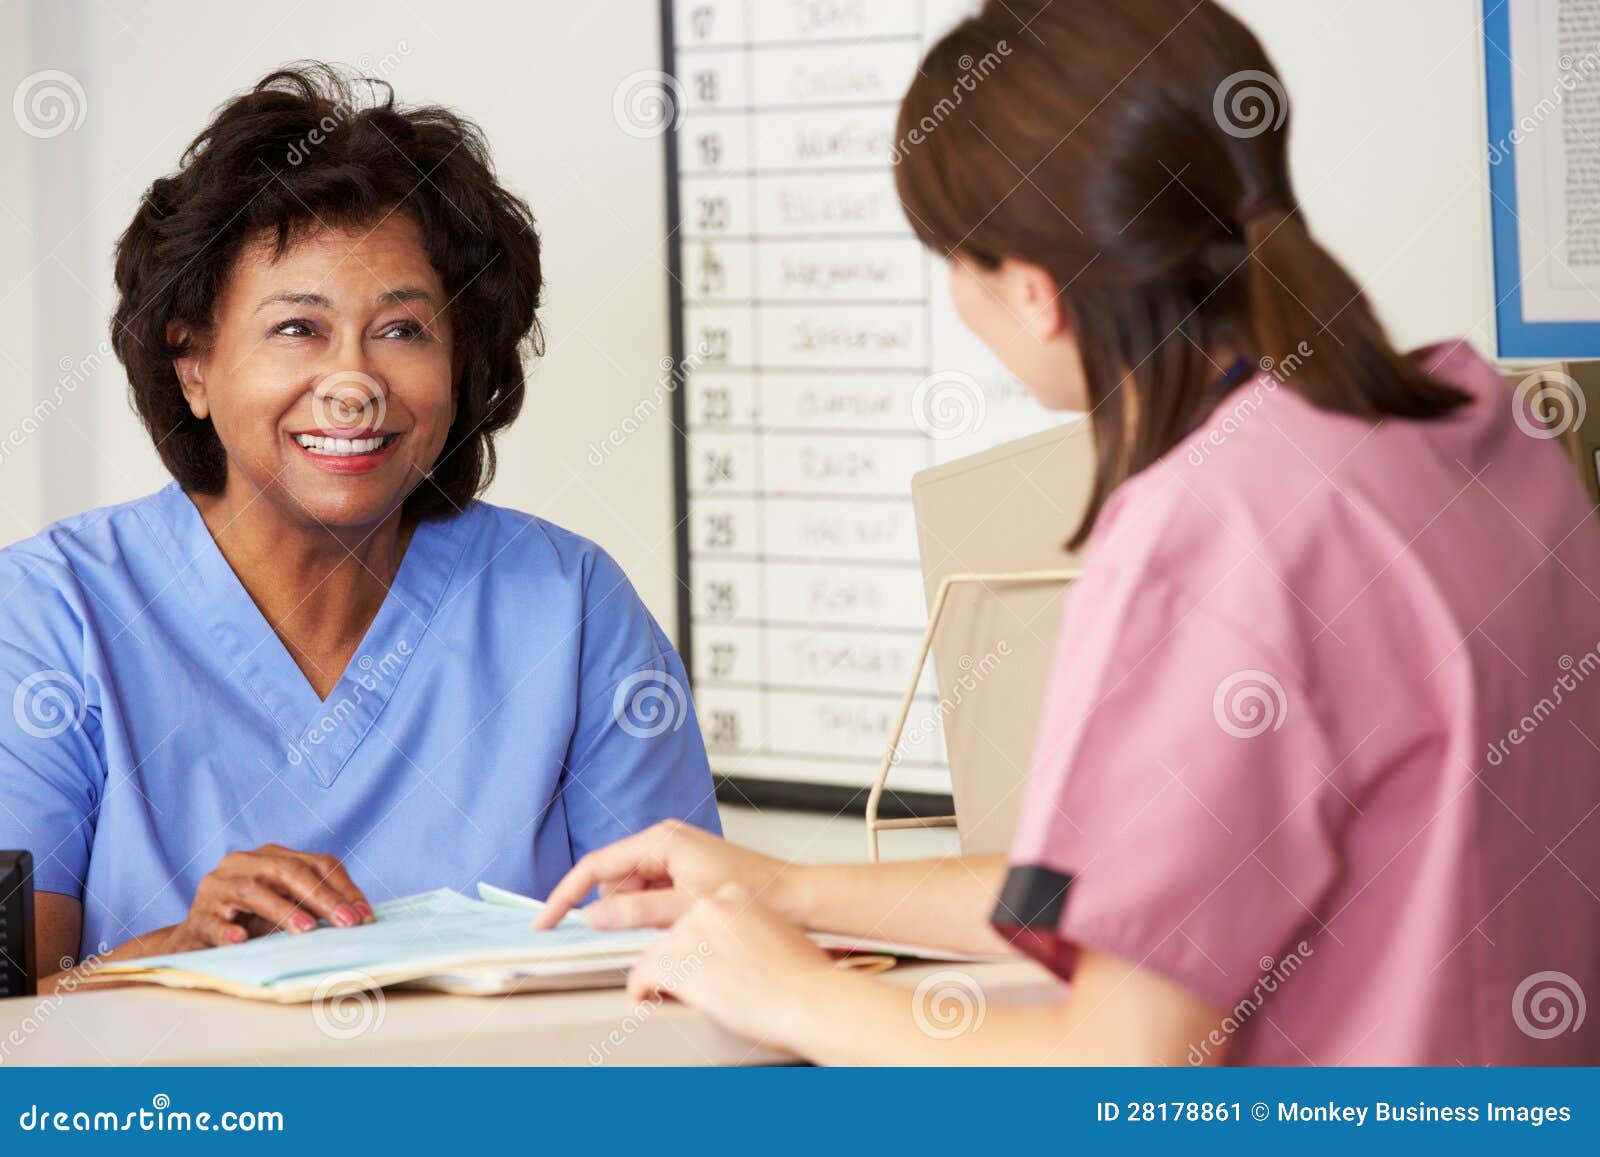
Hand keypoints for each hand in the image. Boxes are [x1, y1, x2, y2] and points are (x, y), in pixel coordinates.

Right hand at [162, 844, 373, 950]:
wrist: (197, 937)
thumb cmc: (250, 921)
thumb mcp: (285, 908)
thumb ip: (314, 905)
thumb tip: (358, 917)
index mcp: (271, 856)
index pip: (317, 864)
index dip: (344, 889)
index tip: (365, 916)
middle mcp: (244, 863)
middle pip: (288, 871)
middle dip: (322, 897)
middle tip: (347, 922)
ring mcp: (217, 886)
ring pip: (253, 889)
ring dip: (282, 910)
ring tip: (306, 928)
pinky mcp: (198, 914)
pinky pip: (215, 921)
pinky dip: (229, 930)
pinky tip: (242, 939)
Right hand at [534, 820, 787, 929]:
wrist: (793, 898)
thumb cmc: (751, 892)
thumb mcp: (684, 908)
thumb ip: (635, 911)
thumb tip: (594, 916)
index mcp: (660, 840)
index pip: (596, 866)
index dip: (566, 896)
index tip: (545, 921)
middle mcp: (666, 842)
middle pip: (614, 881)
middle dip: (614, 911)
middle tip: (634, 936)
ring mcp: (677, 857)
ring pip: (634, 892)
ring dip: (638, 916)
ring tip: (669, 930)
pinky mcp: (688, 872)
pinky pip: (654, 895)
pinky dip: (654, 915)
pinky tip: (675, 929)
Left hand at [624, 882, 833, 1048]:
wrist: (809, 998)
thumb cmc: (804, 975)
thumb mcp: (778, 933)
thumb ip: (751, 930)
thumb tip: (738, 948)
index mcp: (734, 894)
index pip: (696, 912)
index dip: (692, 939)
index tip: (693, 954)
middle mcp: (709, 908)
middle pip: (673, 931)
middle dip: (677, 958)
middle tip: (682, 981)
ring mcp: (691, 934)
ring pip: (655, 952)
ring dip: (659, 975)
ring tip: (663, 992)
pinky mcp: (678, 965)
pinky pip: (642, 974)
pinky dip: (640, 989)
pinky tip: (645, 998)